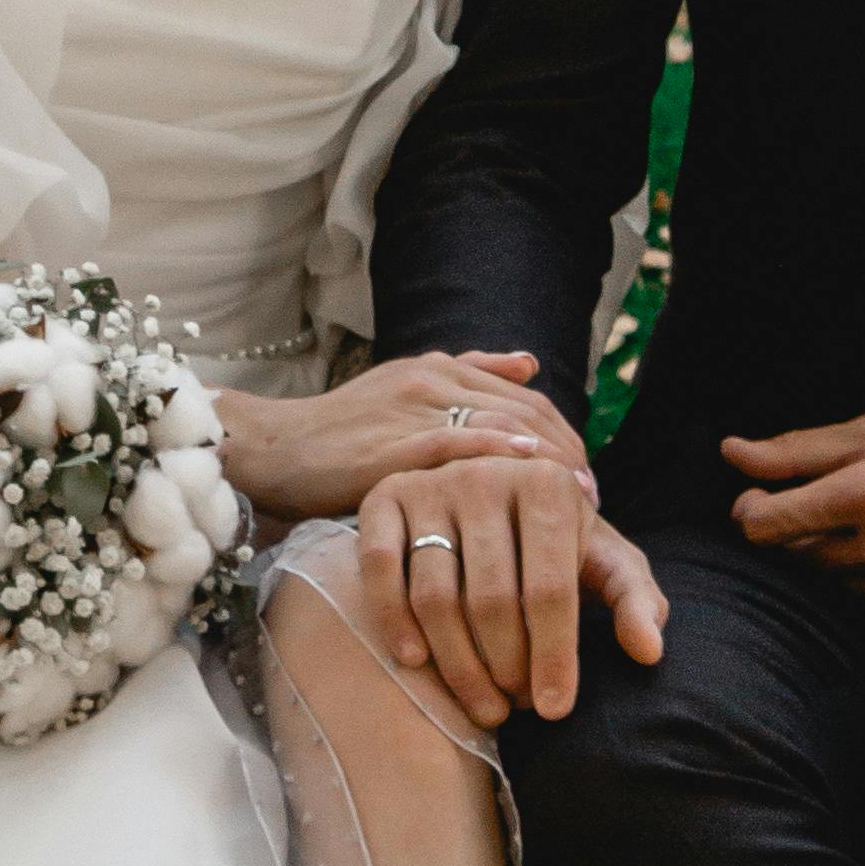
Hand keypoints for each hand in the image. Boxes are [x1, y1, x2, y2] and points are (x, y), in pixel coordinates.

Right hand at [221, 349, 584, 531]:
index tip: (587, 476)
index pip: (526, 399)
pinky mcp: (391, 444)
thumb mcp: (405, 392)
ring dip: (549, 464)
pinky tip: (531, 476)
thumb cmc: (337, 435)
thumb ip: (467, 376)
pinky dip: (501, 458)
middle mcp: (432, 379)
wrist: (270, 449)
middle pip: (525, 412)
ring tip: (579, 501)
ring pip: (501, 427)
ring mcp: (412, 408)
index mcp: (440, 368)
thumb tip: (530, 364)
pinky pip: (457, 446)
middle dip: (568, 454)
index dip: (565, 436)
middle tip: (594, 496)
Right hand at [358, 447, 669, 726]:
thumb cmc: (555, 542)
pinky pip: (381, 571)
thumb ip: (634, 600)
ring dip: (458, 666)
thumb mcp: (604, 562)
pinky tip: (417, 661)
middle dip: (507, 668)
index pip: (551, 589)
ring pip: (435, 597)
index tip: (554, 710)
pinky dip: (394, 622)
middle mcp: (486, 475)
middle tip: (516, 706)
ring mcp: (430, 485)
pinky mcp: (383, 497)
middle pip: (492, 600)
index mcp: (549, 484)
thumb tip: (649, 650)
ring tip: (484, 703)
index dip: (554, 657)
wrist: (493, 494)